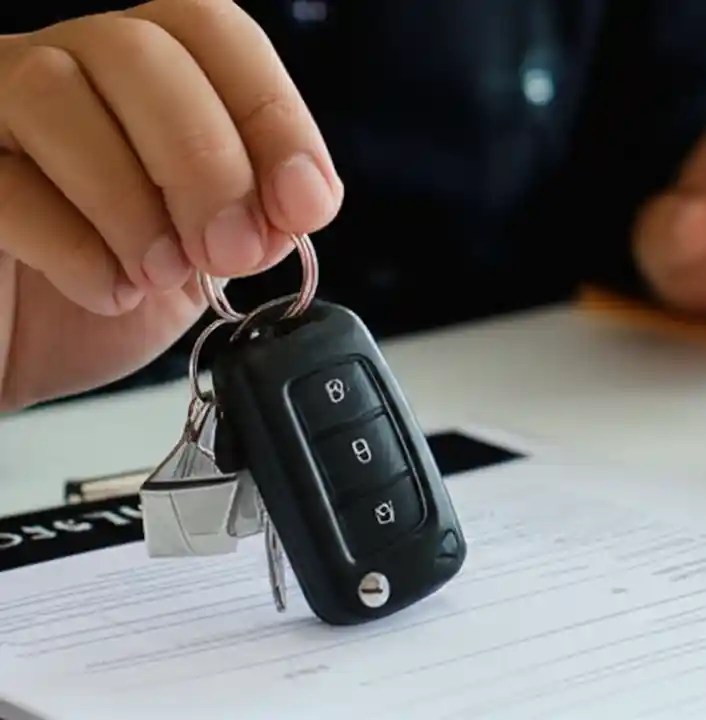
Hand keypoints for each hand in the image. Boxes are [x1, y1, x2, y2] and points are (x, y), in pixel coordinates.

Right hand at [0, 0, 340, 411]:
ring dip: (131, 197)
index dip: (271, 111)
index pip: (211, 32)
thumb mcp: (204, 259)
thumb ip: (256, 217)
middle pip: (138, 50)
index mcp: (142, 77)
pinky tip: (107, 290)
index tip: (306, 202)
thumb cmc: (104, 294)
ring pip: (54, 91)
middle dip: (205, 159)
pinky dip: (72, 245)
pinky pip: (1, 179)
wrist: (17, 360)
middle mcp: (63, 68)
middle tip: (232, 250)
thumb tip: (299, 197)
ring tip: (160, 274)